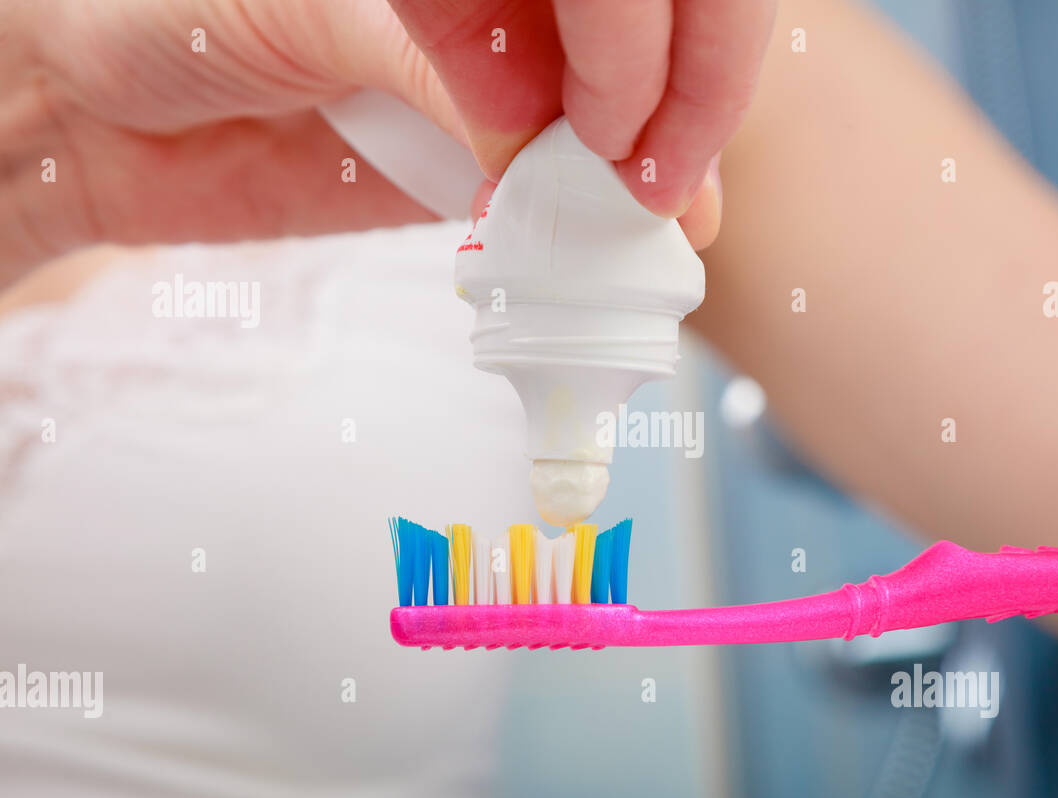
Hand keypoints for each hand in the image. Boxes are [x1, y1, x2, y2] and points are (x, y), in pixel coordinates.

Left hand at [2, 0, 772, 285]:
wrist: (95, 102)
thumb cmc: (163, 5)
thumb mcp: (314, 8)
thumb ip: (440, 55)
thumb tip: (544, 134)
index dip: (641, 30)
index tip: (612, 113)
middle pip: (650, 20)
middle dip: (685, 88)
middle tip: (665, 172)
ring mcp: (499, 72)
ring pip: (628, 101)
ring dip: (669, 156)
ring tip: (668, 218)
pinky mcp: (480, 154)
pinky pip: (568, 185)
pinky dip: (609, 218)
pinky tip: (632, 236)